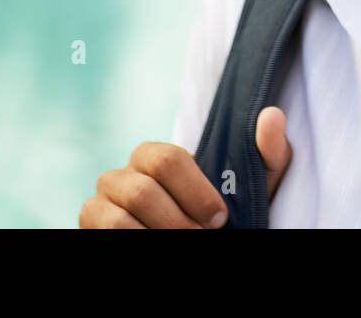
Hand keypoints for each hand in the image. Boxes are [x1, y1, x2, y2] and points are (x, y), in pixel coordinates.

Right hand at [78, 107, 291, 227]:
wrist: (193, 241)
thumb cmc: (220, 217)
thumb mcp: (252, 189)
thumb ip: (266, 154)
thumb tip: (272, 115)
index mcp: (153, 156)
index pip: (167, 159)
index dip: (196, 193)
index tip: (219, 220)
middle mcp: (121, 175)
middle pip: (143, 191)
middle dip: (177, 223)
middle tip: (199, 239)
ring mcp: (100, 202)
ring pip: (119, 220)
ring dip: (157, 236)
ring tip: (179, 245)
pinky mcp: (88, 227)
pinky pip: (103, 233)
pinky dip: (134, 242)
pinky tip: (152, 246)